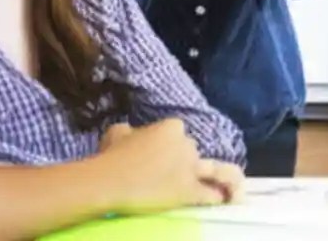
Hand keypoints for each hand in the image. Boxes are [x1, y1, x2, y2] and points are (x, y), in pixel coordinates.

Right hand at [94, 118, 231, 213]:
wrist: (109, 181)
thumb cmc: (111, 155)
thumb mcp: (119, 132)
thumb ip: (132, 130)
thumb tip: (132, 133)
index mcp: (172, 126)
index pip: (178, 133)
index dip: (167, 144)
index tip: (156, 153)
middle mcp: (187, 143)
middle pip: (191, 150)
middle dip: (181, 159)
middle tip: (163, 171)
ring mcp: (191, 167)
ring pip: (205, 170)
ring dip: (198, 177)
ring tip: (186, 185)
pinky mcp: (190, 190)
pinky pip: (210, 194)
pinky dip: (215, 196)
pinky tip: (218, 200)